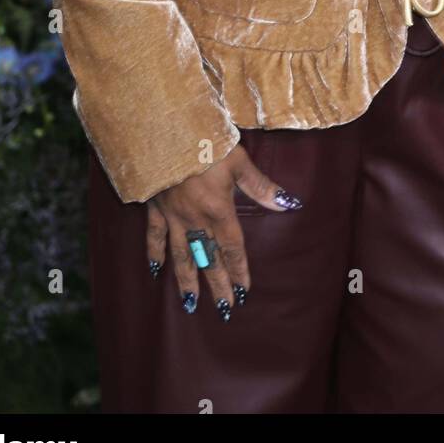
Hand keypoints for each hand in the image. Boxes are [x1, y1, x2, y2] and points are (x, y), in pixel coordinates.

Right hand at [145, 142, 301, 318]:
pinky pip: (154, 236)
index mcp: (219, 211)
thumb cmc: (205, 142)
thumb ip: (261, 186)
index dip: (240, 270)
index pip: (232, 248)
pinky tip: (155, 270)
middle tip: (224, 309)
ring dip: (187, 280)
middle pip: (209, 258)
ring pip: (182, 255)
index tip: (245, 292)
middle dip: (218, 284)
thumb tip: (288, 204)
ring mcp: (173, 216)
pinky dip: (155, 253)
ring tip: (191, 303)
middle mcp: (196, 220)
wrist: (163, 133)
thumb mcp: (238, 161)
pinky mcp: (155, 208)